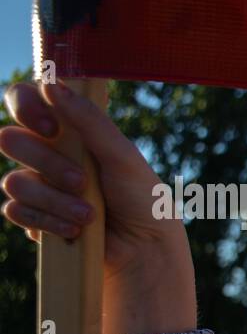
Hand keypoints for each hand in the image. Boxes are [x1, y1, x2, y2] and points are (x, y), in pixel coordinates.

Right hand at [1, 81, 194, 331]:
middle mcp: (47, 153)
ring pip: (14, 182)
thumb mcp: (123, 156)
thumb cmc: (142, 198)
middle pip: (10, 140)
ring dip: (54, 200)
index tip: (50, 127)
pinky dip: (47, 221)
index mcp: (68, 130)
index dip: (25, 107)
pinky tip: (75, 231)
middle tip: (82, 182)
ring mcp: (39, 186)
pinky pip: (15, 211)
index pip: (22, 100)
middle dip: (48, 164)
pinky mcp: (35, 217)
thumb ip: (90, 121)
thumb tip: (50, 83)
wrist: (146, 250)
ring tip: (90, 215)